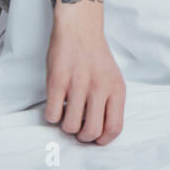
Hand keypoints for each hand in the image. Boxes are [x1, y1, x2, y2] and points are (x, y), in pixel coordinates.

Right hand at [45, 11, 125, 144]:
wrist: (80, 29)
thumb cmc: (95, 57)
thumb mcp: (113, 79)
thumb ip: (110, 102)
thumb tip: (101, 132)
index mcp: (117, 89)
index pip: (115, 127)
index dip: (102, 139)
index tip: (95, 138)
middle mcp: (100, 88)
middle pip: (91, 131)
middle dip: (82, 136)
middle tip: (77, 126)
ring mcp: (79, 85)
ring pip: (69, 126)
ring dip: (65, 125)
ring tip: (67, 111)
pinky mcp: (58, 81)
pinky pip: (52, 115)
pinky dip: (52, 115)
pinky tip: (56, 103)